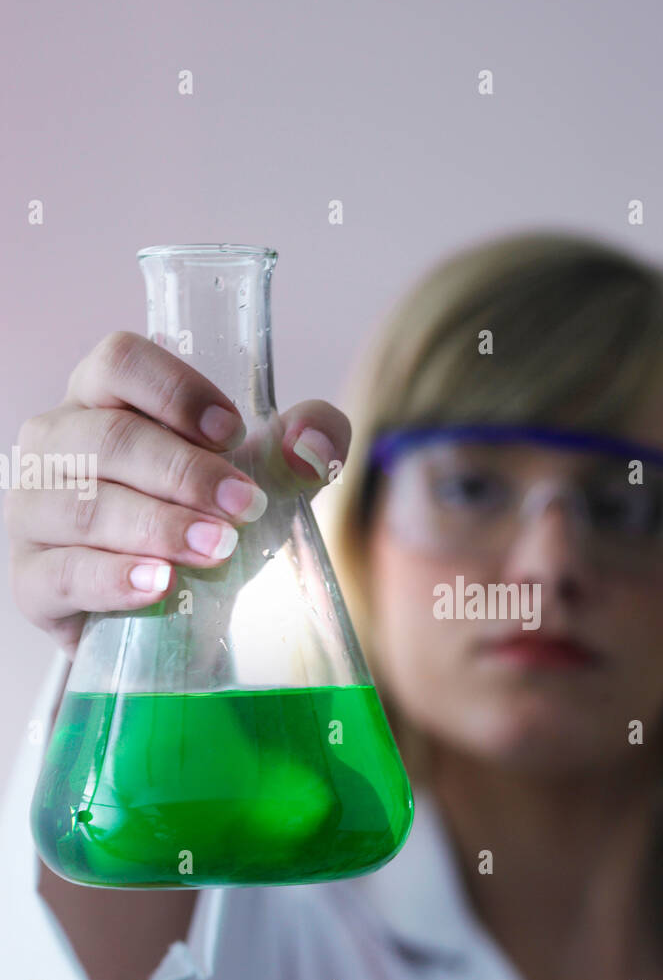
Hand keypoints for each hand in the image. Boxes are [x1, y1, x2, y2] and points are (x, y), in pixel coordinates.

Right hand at [4, 330, 350, 657]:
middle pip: (109, 439)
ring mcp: (34, 513)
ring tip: (218, 548)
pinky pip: (65, 573)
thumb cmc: (201, 520)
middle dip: (185, 472)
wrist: (170, 617)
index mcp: (102, 399)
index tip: (233, 431)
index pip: (119, 362)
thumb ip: (302, 447)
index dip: (176, 391)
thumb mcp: (260, 478)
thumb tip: (313, 439)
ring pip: (86, 507)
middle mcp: (56, 445)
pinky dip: (116, 578)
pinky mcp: (32, 581)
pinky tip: (161, 583)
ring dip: (160, 525)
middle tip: (246, 506)